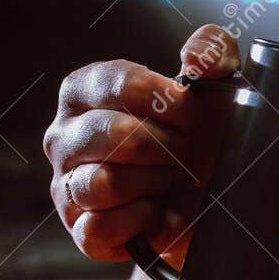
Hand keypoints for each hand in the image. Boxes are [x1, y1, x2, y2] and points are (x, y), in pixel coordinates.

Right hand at [44, 24, 238, 263]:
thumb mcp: (214, 88)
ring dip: (154, 185)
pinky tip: (154, 213)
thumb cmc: (199, 139)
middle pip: (114, 135)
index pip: (118, 84)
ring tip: (169, 182)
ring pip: (106, 183)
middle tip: (185, 155)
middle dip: (166, 148)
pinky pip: (101, 227)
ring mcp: (67, 183)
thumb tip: (196, 57)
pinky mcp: (79, 228)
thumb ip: (212, 51)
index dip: (168, 103)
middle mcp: (64, 135)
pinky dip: (139, 223)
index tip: (194, 117)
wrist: (207, 204)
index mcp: (85, 91)